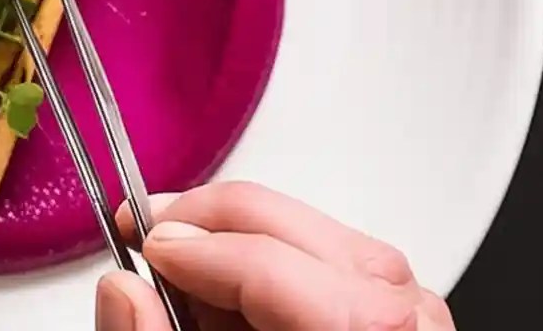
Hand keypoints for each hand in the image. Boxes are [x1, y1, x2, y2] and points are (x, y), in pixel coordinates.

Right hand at [97, 182, 455, 330]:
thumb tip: (123, 290)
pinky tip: (225, 288)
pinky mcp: (400, 321)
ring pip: (333, 243)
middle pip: (318, 240)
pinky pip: (341, 267)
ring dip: (244, 239)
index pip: (287, 276)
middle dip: (219, 221)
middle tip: (145, 225)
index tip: (142, 242)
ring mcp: (418, 325)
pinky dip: (275, 264)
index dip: (206, 249)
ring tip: (177, 263)